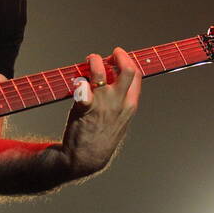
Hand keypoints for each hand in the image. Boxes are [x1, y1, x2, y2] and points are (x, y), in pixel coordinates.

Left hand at [61, 47, 141, 174]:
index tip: (119, 57)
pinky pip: (82, 89)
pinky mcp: (85, 108)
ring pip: (101, 72)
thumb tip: (114, 79)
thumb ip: (120, 100)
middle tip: (109, 54)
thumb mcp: (120, 120)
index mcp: (130, 105)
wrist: (87, 157)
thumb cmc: (102, 137)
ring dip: (94, 61)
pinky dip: (79, 82)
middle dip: (118, 56)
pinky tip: (77, 82)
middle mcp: (119, 102)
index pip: (136, 75)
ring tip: (89, 61)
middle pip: (127, 69)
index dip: (128, 61)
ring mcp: (103, 104)